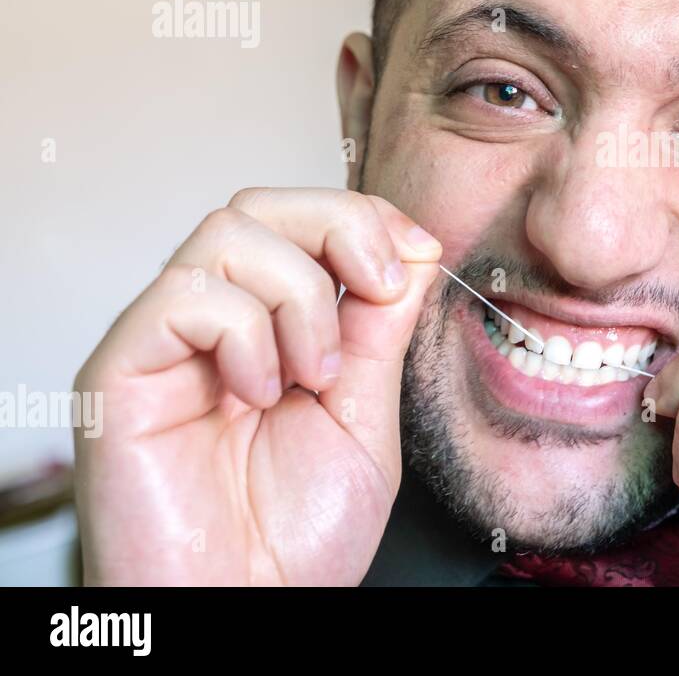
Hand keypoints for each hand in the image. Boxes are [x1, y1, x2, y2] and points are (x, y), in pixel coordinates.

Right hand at [73, 187, 440, 584]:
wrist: (246, 612)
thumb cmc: (294, 541)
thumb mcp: (366, 416)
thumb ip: (381, 331)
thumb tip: (414, 250)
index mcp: (269, 329)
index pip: (302, 223)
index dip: (364, 218)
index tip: (418, 250)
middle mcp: (211, 326)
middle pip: (261, 207)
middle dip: (339, 228)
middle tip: (380, 287)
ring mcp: (164, 344)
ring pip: (228, 234)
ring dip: (299, 296)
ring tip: (313, 374)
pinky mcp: (119, 370)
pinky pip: (185, 295)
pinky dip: (246, 334)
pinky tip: (259, 393)